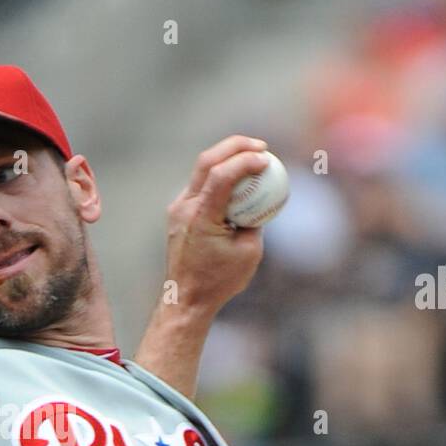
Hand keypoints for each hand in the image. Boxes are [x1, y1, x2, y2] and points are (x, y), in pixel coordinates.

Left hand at [164, 134, 270, 315]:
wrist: (186, 300)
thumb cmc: (219, 281)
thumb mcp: (249, 251)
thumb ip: (255, 219)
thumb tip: (262, 197)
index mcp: (201, 217)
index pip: (222, 175)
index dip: (245, 160)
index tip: (267, 159)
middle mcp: (184, 208)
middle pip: (207, 161)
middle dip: (235, 146)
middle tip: (261, 146)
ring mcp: (178, 209)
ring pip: (201, 170)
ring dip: (227, 158)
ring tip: (252, 157)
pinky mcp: (179, 214)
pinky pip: (200, 186)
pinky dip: (219, 177)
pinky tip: (238, 181)